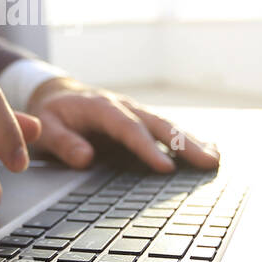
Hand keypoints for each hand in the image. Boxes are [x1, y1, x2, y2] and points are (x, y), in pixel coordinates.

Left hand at [25, 77, 219, 171]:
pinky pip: (167, 129)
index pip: (129, 129)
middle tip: (208, 162)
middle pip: (159, 124)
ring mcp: (136, 112)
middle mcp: (125, 106)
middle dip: (185, 144)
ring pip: (168, 125)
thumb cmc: (52, 114)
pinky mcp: (142, 120)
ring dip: (193, 141)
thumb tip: (85, 158)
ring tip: (215, 159)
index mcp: (101, 107)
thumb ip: (63, 142)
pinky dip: (190, 139)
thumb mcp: (46, 127)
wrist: (58, 93)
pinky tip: (211, 150)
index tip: (166, 168)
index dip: (148, 148)